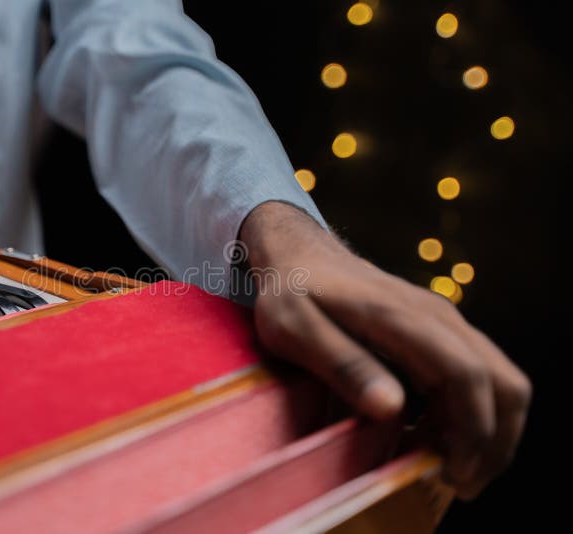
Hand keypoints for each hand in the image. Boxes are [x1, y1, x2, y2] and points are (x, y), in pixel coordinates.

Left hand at [240, 201, 530, 499]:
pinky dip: (469, 413)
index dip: (472, 430)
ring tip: (444, 469)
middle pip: (503, 381)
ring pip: (498, 380)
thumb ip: (341, 364)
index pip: (465, 374)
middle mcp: (436, 316)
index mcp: (401, 317)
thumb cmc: (291, 293)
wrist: (299, 255)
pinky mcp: (437, 330)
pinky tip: (430, 438)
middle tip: (457, 484)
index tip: (451, 475)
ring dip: (486, 430)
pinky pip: (476, 375)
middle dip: (494, 442)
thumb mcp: (295, 329)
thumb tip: (391, 408)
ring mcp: (442, 320)